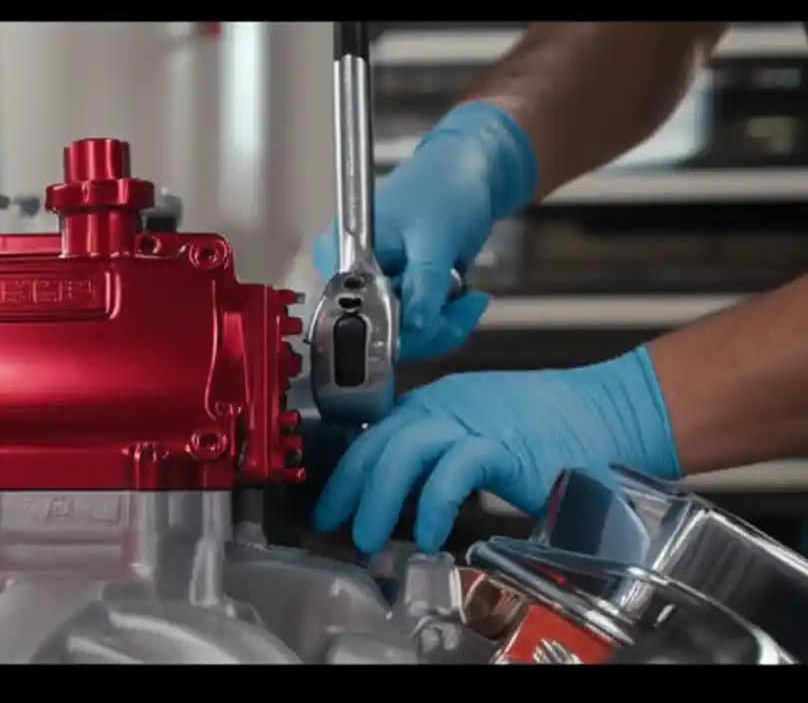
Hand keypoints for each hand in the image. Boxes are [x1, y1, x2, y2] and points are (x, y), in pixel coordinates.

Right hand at [312, 100, 536, 359]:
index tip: (433, 320)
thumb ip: (423, 283)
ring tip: (469, 298)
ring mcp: (372, 284)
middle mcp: (349, 273)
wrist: (469, 172)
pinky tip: (462, 299)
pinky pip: (413, 324)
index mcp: (341, 252)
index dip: (393, 327)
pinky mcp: (394, 291)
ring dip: (440, 324)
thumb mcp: (435, 237)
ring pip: (399, 333)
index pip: (356, 311)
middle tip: (464, 306)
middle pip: (376, 329)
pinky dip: (441, 319)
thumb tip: (415, 325)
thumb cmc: (445, 188)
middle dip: (427, 327)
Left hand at [312, 347, 681, 553]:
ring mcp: (473, 421)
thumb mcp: (479, 435)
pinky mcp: (502, 443)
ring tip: (369, 536)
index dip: (345, 471)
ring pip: (405, 451)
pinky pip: (454, 469)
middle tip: (336, 524)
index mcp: (436, 404)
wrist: (611, 413)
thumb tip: (397, 494)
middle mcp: (446, 406)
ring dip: (379, 498)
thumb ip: (438, 455)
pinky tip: (427, 532)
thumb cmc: (552, 430)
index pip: (373, 433)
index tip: (329, 505)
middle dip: (349, 487)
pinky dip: (433, 503)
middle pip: (378, 441)